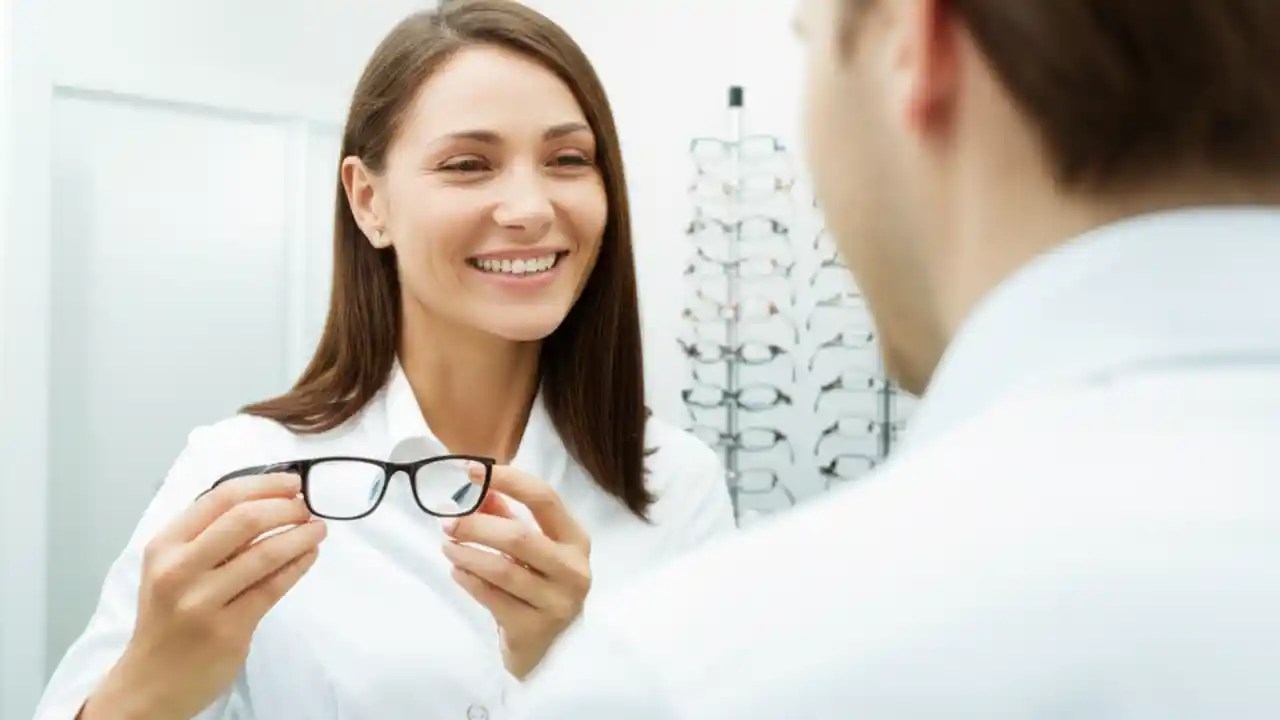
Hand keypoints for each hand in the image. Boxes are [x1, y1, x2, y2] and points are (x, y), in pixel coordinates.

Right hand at [81, 473, 326, 719]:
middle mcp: (179, 570)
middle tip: (306, 507)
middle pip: (245, 519)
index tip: (291, 482)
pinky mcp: (228, 629)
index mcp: (165, 545)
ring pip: (265, 553)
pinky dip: (298, 564)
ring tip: (317, 529)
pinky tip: (309, 555)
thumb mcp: (170, 568)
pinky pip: (273, 587)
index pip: (220, 497)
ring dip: (301, 535)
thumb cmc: (168, 617)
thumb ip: (208, 536)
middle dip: (286, 507)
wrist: (150, 681)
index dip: (264, 484)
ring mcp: (202, 601)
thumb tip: (267, 501)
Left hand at [441, 465, 591, 679]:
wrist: (551, 649)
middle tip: (447, 522)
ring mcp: (557, 603)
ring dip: (467, 554)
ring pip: (502, 570)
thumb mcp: (531, 549)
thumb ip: (507, 516)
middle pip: (519, 537)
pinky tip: (457, 571)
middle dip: (477, 526)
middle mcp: (573, 570)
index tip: (472, 471)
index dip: (509, 481)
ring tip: (447, 546)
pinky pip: (492, 598)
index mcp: (576, 540)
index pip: (544, 499)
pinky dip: (469, 581)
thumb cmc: (538, 586)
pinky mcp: (534, 629)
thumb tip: (477, 487)